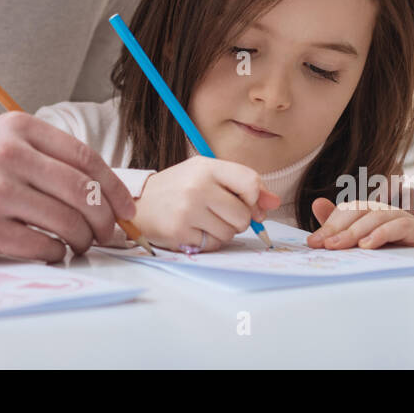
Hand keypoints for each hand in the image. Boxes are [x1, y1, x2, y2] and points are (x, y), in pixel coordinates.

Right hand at [0, 110, 136, 262]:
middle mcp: (7, 153)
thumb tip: (102, 191)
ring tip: (77, 246)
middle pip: (81, 191)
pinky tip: (49, 252)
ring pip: (67, 221)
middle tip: (107, 235)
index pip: (84, 157)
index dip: (112, 187)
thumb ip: (44, 159)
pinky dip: (54, 253)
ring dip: (81, 241)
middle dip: (104, 219)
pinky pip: (42, 245)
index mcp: (16, 127)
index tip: (125, 207)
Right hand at [135, 157, 279, 251]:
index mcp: (206, 167)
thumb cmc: (178, 188)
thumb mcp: (207, 175)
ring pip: (230, 233)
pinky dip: (208, 241)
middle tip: (218, 213)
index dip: (254, 198)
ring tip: (203, 221)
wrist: (140, 202)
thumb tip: (273, 202)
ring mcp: (188, 211)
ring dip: (222, 232)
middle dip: (237, 220)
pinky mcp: (180, 233)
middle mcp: (197, 187)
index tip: (245, 202)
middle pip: (243, 215)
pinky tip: (193, 230)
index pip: (250, 182)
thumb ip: (242, 184)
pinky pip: (213, 245)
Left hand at [304, 196, 413, 249]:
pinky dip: (382, 233)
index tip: (313, 242)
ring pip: (378, 216)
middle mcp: (389, 213)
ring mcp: (406, 220)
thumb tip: (317, 203)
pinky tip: (368, 245)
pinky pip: (401, 225)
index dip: (330, 223)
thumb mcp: (359, 246)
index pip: (349, 210)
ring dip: (357, 230)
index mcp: (372, 215)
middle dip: (340, 227)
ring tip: (342, 245)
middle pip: (361, 210)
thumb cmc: (390, 262)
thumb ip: (339, 227)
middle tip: (324, 244)